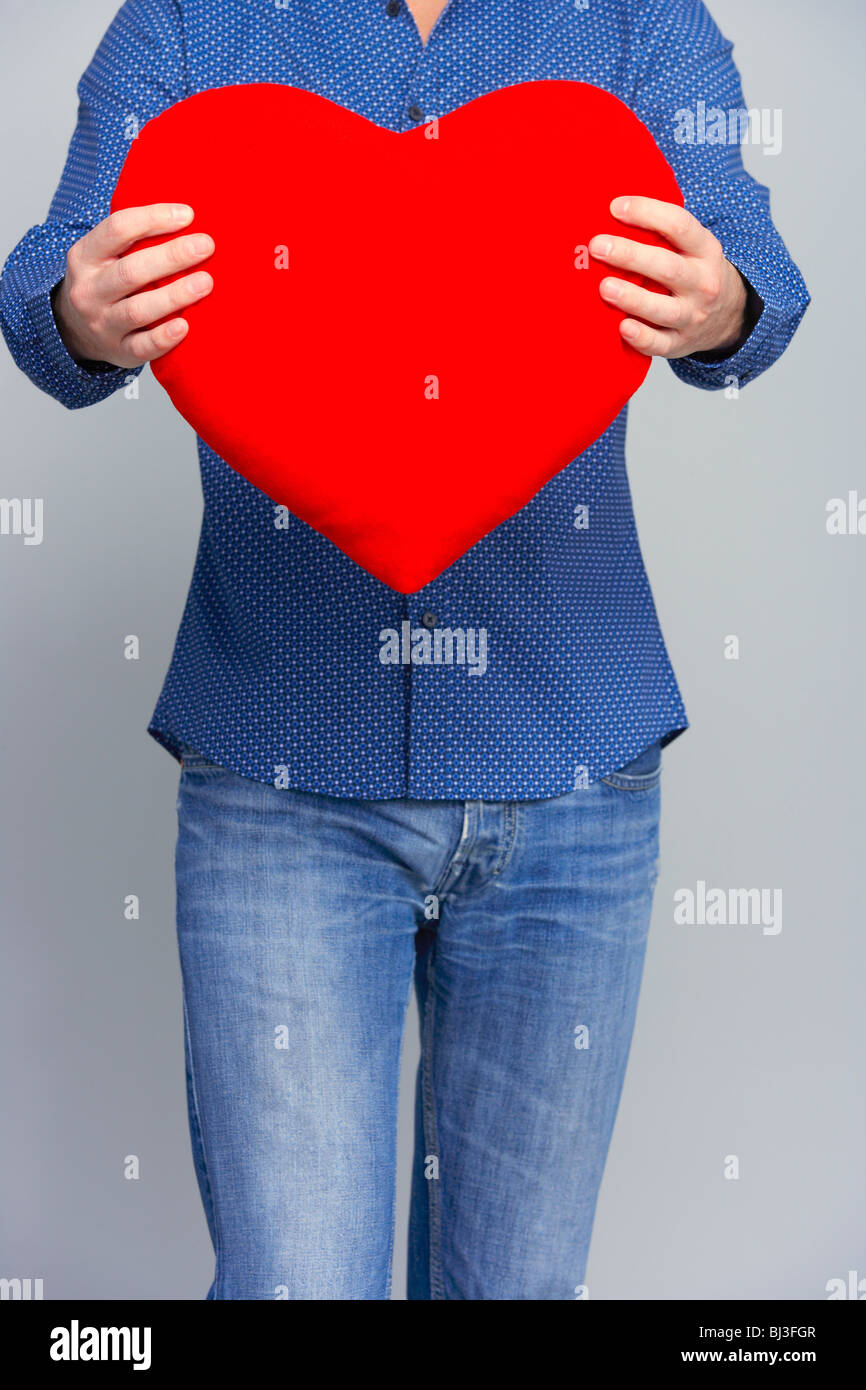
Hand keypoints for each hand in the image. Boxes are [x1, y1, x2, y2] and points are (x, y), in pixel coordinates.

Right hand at [52, 203, 214, 367]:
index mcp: (85, 257)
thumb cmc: (106, 282)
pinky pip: (142, 348)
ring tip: (206, 282)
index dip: (153, 219)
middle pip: (131, 271)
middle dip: (171, 256)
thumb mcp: (105, 255)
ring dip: (174, 296)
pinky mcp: (119, 352)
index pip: (117, 229)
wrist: (76, 330)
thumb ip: (134, 239)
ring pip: (138, 310)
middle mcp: (89, 291)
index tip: (188, 215)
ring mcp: (102, 324)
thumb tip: (188, 216)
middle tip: (206, 246)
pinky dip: (163, 338)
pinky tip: (185, 326)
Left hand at [589, 196, 747, 357]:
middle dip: (631, 256)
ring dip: (632, 298)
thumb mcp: (692, 246)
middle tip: (597, 246)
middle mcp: (702, 283)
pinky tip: (622, 327)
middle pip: (668, 268)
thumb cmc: (693, 271)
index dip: (647, 212)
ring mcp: (692, 316)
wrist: (727, 316)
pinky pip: (660, 344)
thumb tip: (612, 207)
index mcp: (704, 250)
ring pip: (664, 309)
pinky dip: (641, 338)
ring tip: (604, 287)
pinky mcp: (680, 343)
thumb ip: (662, 231)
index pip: (679, 225)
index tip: (614, 207)